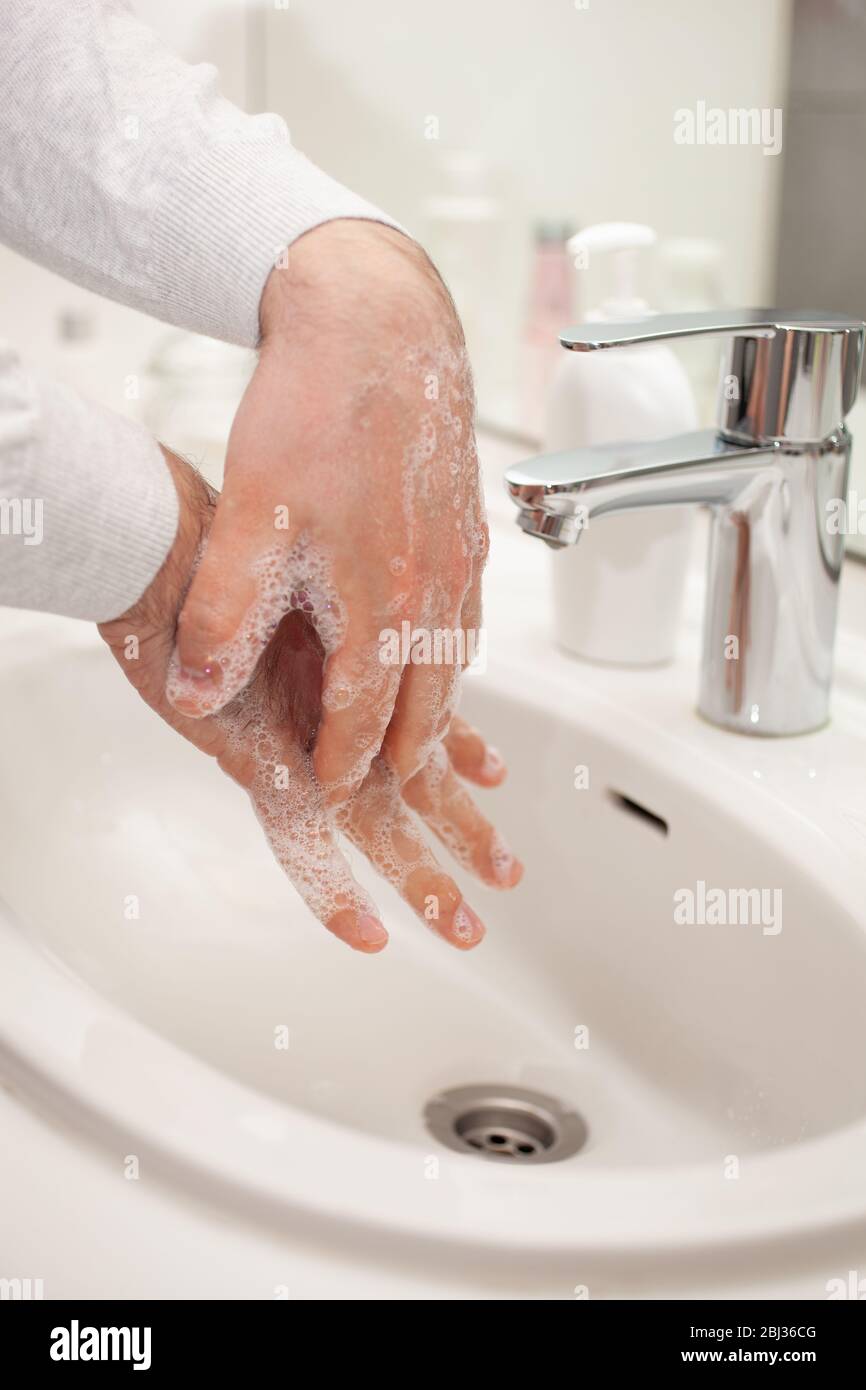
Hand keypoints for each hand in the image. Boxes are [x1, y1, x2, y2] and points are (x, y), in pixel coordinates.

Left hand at [164, 220, 490, 809]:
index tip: (332, 793)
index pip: (364, 715)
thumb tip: (195, 693)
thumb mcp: (249, 521)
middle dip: (409, 753)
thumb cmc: (316, 413)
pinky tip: (444, 643)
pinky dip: (456, 649)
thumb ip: (223, 618)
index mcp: (383, 602)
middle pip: (427, 701)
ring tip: (423, 734)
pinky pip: (469, 611)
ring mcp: (459, 555)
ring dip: (440, 707)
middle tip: (393, 787)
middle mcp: (435, 587)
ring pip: (456, 658)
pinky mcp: (468, 522)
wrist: (377, 324)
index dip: (346, 763)